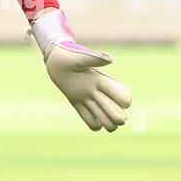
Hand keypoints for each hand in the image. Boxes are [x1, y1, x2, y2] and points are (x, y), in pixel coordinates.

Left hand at [31, 9, 132, 131]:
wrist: (55, 59)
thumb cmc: (67, 55)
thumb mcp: (79, 57)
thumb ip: (94, 58)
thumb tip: (111, 60)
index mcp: (101, 80)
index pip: (121, 94)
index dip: (125, 101)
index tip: (123, 103)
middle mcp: (97, 90)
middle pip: (115, 110)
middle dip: (117, 117)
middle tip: (115, 120)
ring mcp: (87, 97)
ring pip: (104, 117)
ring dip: (108, 124)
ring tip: (104, 124)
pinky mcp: (76, 102)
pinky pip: (89, 119)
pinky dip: (94, 124)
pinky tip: (93, 121)